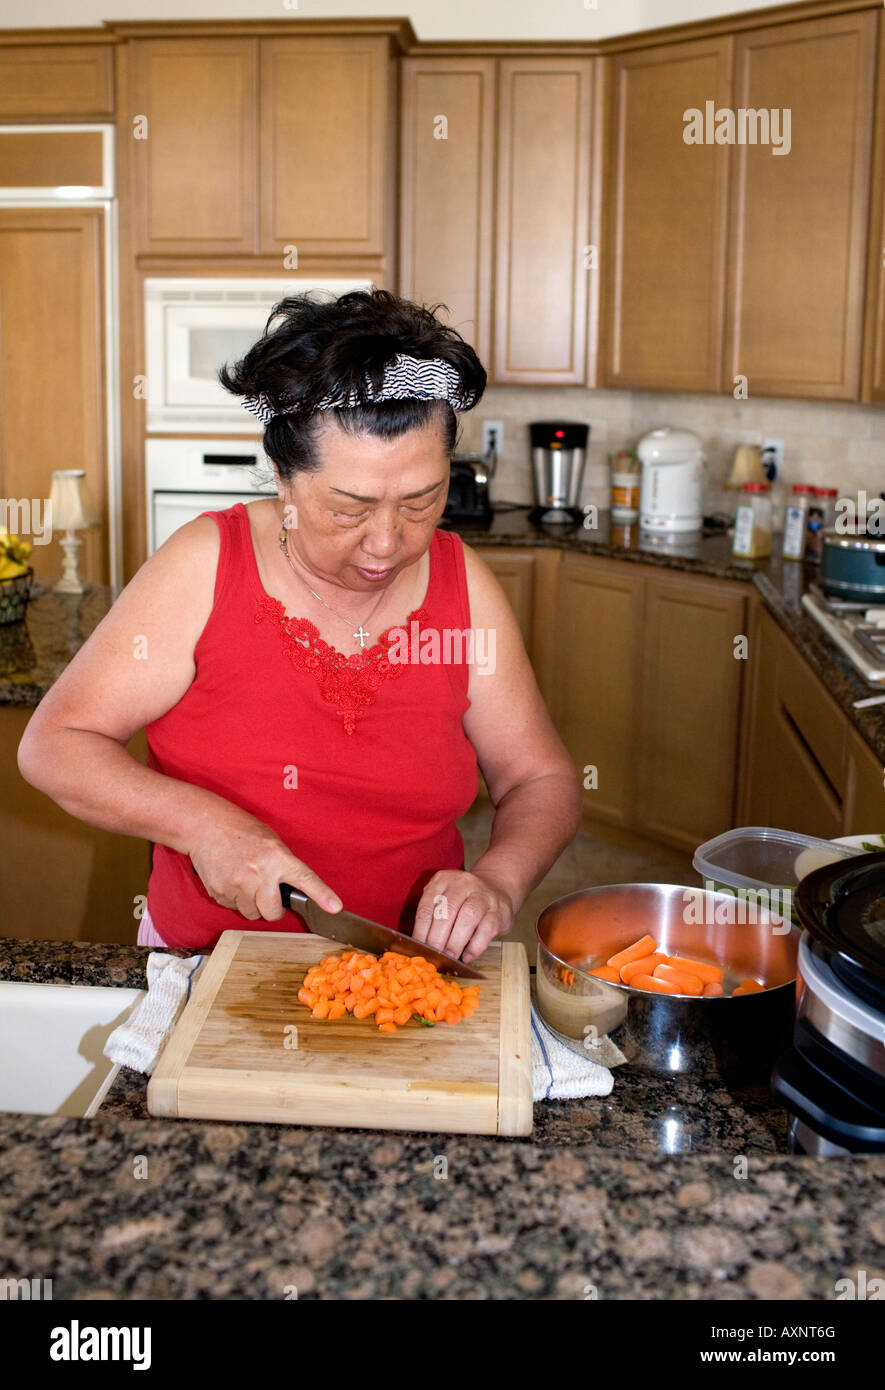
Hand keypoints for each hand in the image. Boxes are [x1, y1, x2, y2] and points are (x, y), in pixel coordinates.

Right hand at [189, 805, 341, 921]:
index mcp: (277, 857)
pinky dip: (234, 899)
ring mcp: (238, 885)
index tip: (335, 907)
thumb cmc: (241, 831)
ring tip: (245, 882)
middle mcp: (259, 873)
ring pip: (252, 914)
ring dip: (252, 904)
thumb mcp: (271, 841)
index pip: (305, 878)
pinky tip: (230, 879)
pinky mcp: (220, 892)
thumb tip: (292, 889)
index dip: (322, 895)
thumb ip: (283, 865)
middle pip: (273, 913)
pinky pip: (233, 908)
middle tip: (268, 895)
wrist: (206, 827)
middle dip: (272, 909)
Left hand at [411, 869, 514, 963]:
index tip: (418, 949)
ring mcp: (483, 895)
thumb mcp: (444, 899)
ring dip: (455, 942)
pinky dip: (475, 947)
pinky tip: (467, 957)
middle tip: (433, 956)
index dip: (421, 931)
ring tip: (449, 957)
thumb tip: (420, 946)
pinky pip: (486, 930)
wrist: (497, 889)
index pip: (427, 907)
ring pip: (467, 918)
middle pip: (446, 912)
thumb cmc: (463, 900)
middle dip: (437, 938)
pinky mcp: (498, 910)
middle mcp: (463, 883)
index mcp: (442, 880)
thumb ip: (432, 917)